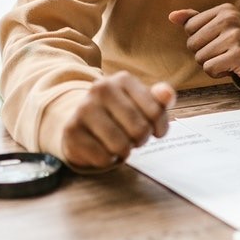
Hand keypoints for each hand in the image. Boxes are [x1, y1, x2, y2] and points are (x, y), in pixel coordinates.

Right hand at [61, 72, 175, 169]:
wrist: (83, 120)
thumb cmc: (122, 112)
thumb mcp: (144, 102)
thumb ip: (161, 99)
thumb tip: (167, 95)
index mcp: (123, 79)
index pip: (156, 112)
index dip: (160, 128)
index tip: (155, 130)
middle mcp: (101, 89)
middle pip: (139, 129)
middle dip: (141, 140)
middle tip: (135, 138)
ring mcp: (83, 108)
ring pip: (120, 145)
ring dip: (125, 151)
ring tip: (120, 143)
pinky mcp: (71, 130)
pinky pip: (102, 157)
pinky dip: (108, 160)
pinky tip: (104, 149)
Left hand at [169, 3, 239, 82]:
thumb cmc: (237, 42)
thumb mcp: (219, 26)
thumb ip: (195, 20)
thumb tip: (172, 16)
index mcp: (225, 10)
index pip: (189, 27)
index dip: (199, 39)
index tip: (218, 40)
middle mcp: (230, 19)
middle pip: (192, 43)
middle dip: (203, 53)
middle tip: (224, 52)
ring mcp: (235, 37)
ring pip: (200, 58)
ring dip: (211, 63)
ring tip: (228, 59)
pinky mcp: (238, 55)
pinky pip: (209, 68)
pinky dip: (217, 73)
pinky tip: (231, 67)